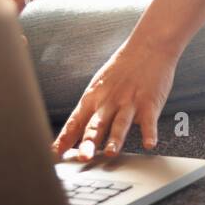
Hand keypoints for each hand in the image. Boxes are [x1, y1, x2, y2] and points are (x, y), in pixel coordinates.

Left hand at [51, 35, 179, 160]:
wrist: (148, 46)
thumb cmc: (122, 68)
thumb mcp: (100, 85)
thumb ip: (90, 109)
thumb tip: (75, 133)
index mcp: (93, 97)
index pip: (75, 121)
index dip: (65, 138)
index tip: (55, 154)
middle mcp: (109, 101)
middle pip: (96, 124)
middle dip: (88, 142)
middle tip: (82, 157)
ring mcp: (129, 101)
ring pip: (120, 123)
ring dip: (115, 139)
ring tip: (110, 152)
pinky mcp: (149, 102)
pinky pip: (149, 121)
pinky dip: (149, 133)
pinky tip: (149, 144)